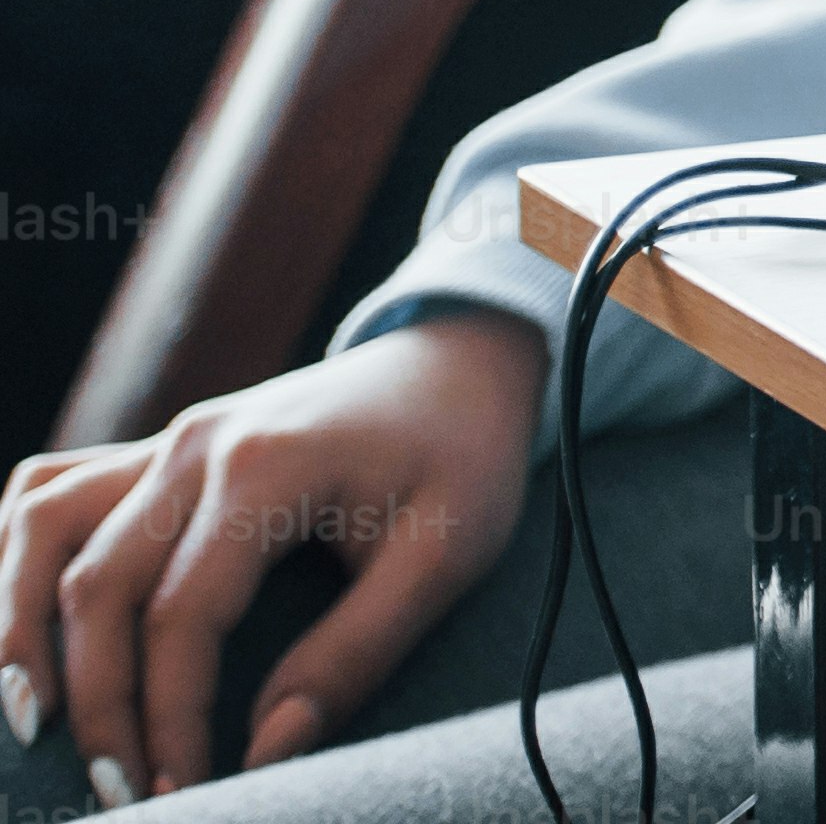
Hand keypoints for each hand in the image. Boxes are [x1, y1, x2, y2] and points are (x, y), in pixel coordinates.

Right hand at [0, 309, 539, 795]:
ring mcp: (168, 439)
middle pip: (97, 586)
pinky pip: (52, 490)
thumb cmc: (464, 455)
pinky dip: (18, 555)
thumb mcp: (450, 553)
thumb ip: (357, 654)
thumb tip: (267, 750)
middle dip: (95, 704)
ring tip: (30, 721)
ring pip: (43, 526)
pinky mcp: (159, 449)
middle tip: (119, 790)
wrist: (463, 362)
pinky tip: (25, 625)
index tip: (183, 791)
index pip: (181, 618)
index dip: (167, 718)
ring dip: (17, 623)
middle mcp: (196, 444)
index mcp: (267, 467)